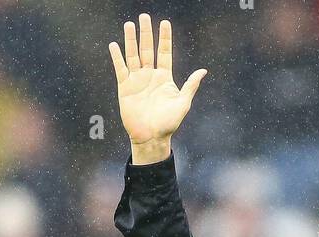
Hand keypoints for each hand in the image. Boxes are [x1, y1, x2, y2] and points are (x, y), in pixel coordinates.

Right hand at [109, 14, 206, 163]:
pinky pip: (120, 68)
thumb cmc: (169, 123)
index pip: (164, 52)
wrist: (151, 138)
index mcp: (164, 77)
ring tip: (130, 25)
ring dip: (131, 40)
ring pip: (133, 55)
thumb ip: (191, 86)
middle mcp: (150, 75)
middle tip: (144, 17)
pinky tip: (115, 44)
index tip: (165, 22)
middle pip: (147, 49)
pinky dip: (117, 57)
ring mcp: (137, 80)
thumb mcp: (183, 103)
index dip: (164, 38)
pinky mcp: (125, 87)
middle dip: (146, 33)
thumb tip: (203, 71)